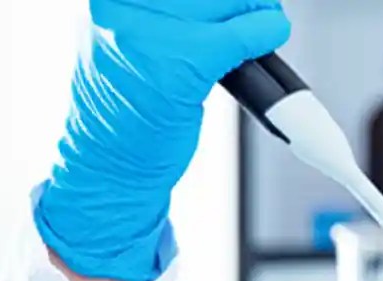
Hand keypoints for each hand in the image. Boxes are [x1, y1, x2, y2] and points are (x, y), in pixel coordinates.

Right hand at [36, 0, 290, 280]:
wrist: (110, 164)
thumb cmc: (125, 109)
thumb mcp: (131, 42)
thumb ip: (167, 16)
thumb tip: (229, 4)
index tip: (239, 0)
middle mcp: (121, 6)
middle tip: (262, 9)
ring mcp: (147, 34)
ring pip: (227, 3)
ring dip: (259, 12)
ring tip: (266, 23)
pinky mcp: (180, 64)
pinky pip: (239, 37)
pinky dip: (263, 33)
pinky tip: (271, 33)